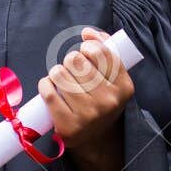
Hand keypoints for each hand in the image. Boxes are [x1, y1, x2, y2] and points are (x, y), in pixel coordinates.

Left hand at [41, 28, 133, 157]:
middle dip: (71, 60)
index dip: (89, 47)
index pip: (102, 53)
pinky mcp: (68, 126)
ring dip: (57, 72)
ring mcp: (89, 115)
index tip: (85, 52)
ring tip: (62, 80)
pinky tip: (49, 87)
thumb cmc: (101, 98)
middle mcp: (109, 102)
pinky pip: (48, 92)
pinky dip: (45, 85)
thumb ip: (105, 48)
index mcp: (124, 88)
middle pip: (76, 60)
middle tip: (73, 71)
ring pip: (60, 73)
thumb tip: (87, 32)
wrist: (95, 139)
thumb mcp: (112, 77)